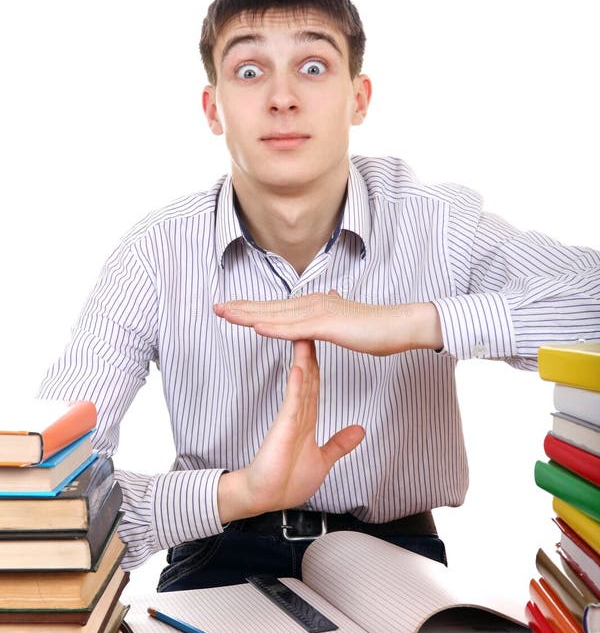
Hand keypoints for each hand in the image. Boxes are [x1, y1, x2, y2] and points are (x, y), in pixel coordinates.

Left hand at [213, 291, 442, 355]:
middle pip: (270, 307)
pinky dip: (275, 328)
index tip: (231, 309)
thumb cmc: (376, 328)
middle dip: (241, 308)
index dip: (252, 308)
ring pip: (277, 315)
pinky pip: (296, 328)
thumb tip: (328, 305)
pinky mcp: (328, 325)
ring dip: (249, 314)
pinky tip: (257, 328)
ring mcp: (319, 313)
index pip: (277, 308)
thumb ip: (332, 316)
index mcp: (315, 305)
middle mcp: (313, 304)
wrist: (400, 325)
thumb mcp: (346, 322)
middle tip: (215, 308)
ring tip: (225, 314)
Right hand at [217, 339, 363, 522]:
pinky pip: (292, 404)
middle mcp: (298, 414)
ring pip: (300, 383)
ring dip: (304, 358)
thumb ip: (339, 443)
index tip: (325, 339)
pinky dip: (297, 385)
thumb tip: (360, 430)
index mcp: (307, 418)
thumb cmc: (286, 482)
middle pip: (308, 374)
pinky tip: (300, 367)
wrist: (264, 498)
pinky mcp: (282, 429)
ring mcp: (289, 419)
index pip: (315, 381)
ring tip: (305, 334)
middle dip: (312, 348)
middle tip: (313, 322)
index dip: (320, 360)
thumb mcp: (322, 460)